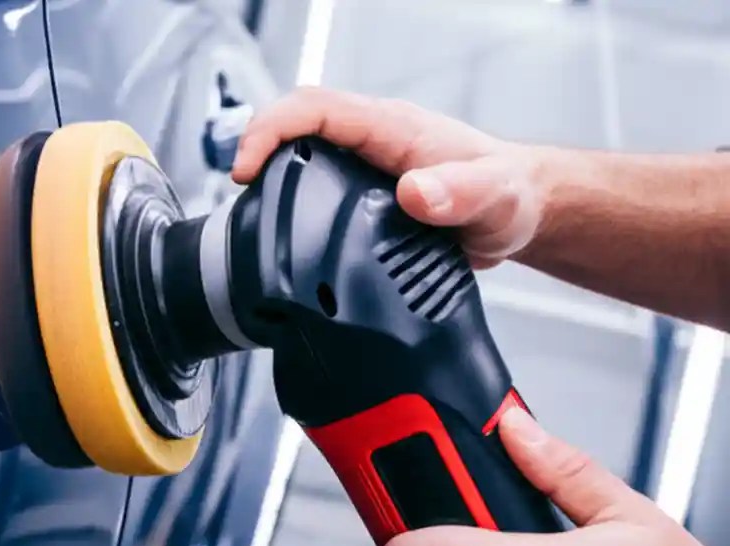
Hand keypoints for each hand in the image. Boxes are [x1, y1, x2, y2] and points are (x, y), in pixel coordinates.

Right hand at [232, 87, 546, 267]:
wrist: (520, 212)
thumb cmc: (510, 197)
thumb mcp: (493, 200)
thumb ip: (459, 195)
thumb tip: (416, 193)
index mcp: (393, 127)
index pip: (316, 107)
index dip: (272, 129)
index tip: (249, 167)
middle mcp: (373, 137)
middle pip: (296, 120)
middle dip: (256, 144)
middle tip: (239, 185)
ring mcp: (365, 160)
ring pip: (301, 147)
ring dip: (269, 168)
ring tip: (249, 206)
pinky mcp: (362, 187)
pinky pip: (314, 175)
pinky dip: (288, 192)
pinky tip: (281, 223)